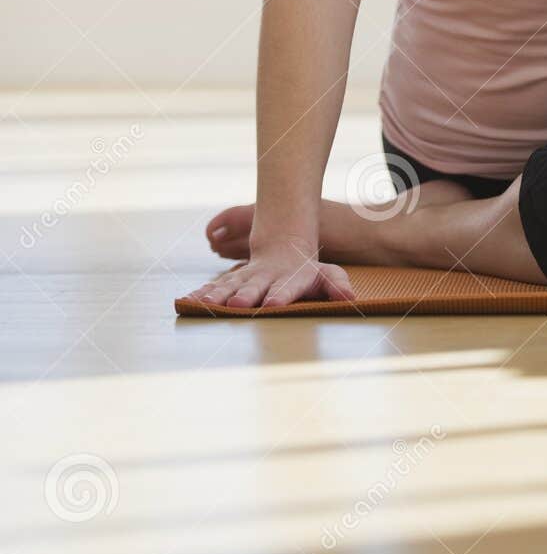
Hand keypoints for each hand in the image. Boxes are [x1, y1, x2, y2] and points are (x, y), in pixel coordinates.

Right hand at [181, 237, 352, 309]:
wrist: (283, 247)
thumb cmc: (308, 270)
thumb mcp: (327, 275)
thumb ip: (336, 284)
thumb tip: (350, 297)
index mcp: (291, 277)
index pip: (288, 287)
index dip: (281, 295)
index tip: (273, 304)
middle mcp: (266, 277)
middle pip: (255, 287)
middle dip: (246, 296)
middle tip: (238, 306)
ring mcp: (247, 278)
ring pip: (231, 285)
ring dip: (218, 295)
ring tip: (203, 303)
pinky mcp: (232, 282)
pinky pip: (216, 287)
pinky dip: (202, 294)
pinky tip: (189, 300)